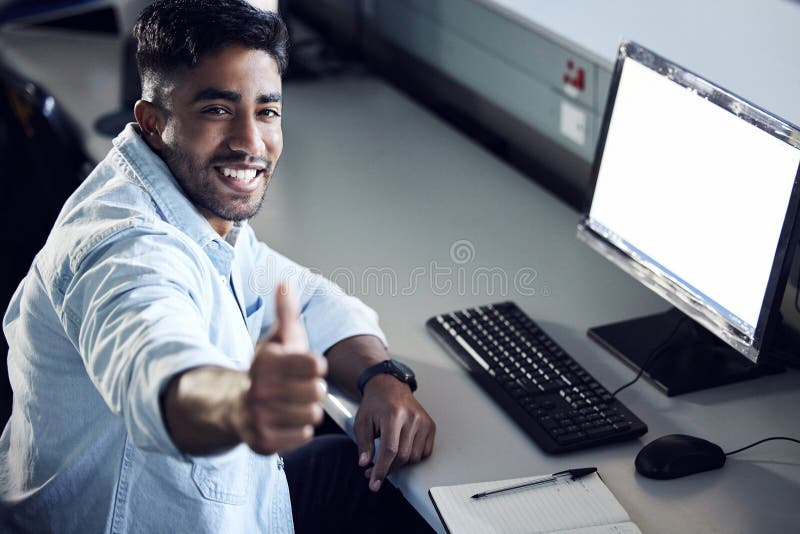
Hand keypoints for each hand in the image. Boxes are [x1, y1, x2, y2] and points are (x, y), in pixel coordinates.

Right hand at [234, 283, 327, 454]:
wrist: (235, 405)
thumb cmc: (268, 369)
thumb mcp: (278, 339)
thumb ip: (286, 312)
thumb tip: (284, 283)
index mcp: (265, 362)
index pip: (317, 365)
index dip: (315, 365)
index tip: (304, 366)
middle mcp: (258, 390)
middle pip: (317, 392)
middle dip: (312, 389)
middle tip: (297, 388)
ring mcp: (258, 418)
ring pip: (312, 416)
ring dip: (307, 410)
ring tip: (292, 404)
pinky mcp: (262, 443)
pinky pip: (303, 436)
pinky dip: (299, 429)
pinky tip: (286, 420)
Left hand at [354, 374, 435, 491]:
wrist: (390, 386)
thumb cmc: (375, 404)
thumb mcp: (362, 422)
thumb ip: (364, 444)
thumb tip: (365, 464)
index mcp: (394, 414)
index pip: (389, 450)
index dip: (381, 470)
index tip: (374, 484)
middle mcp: (412, 418)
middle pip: (403, 456)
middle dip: (388, 469)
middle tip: (373, 473)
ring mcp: (423, 421)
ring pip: (414, 457)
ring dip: (399, 464)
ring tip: (386, 460)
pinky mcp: (430, 425)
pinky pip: (425, 452)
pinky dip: (413, 457)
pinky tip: (401, 452)